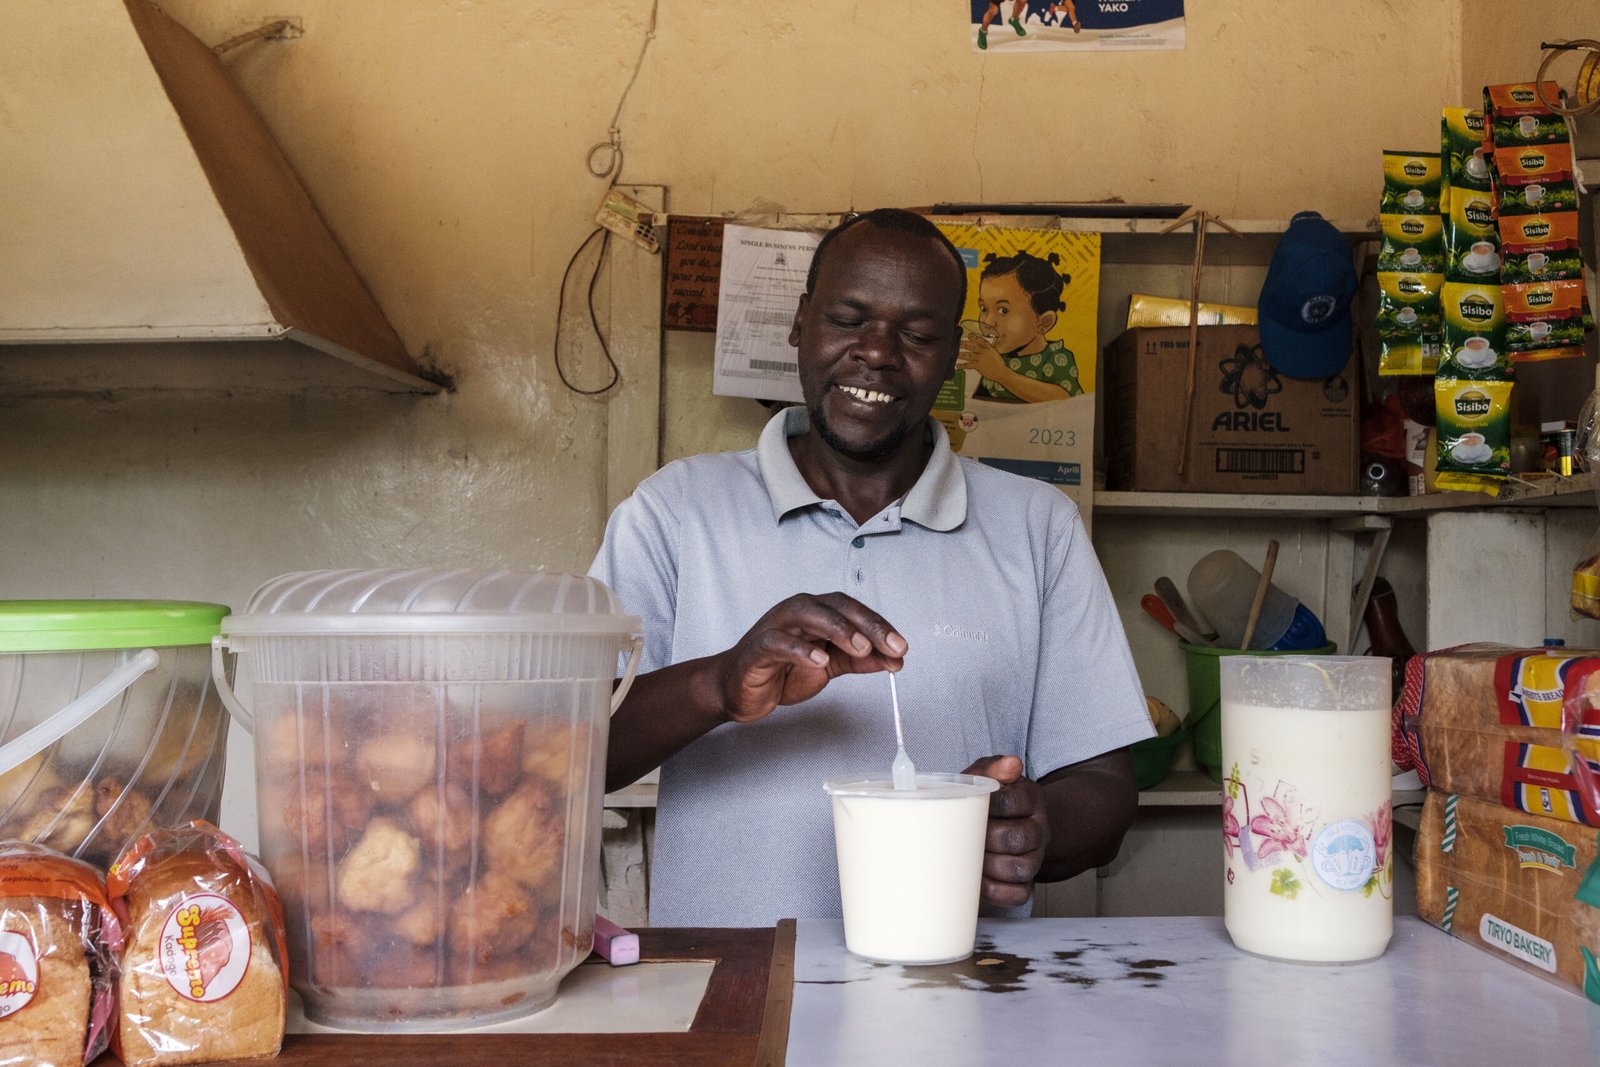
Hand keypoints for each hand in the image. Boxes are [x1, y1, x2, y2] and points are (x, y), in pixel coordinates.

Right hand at [715, 592, 906, 723]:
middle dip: (866, 625)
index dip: (879, 625)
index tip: (901, 647)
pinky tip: (819, 660)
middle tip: (891, 646)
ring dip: (838, 629)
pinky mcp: (757, 648)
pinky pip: (778, 642)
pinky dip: (799, 650)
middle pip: (836, 607)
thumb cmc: (780, 670)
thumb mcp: (828, 666)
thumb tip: (895, 660)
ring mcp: (776, 626)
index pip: (853, 610)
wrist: (738, 689)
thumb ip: (859, 660)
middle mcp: (798, 612)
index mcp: (817, 613)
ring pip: (808, 615)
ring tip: (861, 647)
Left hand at [958, 330, 1007, 380]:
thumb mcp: (993, 353)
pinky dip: (963, 365)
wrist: (1001, 372)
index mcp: (989, 348)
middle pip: (972, 347)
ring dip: (962, 355)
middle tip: (958, 343)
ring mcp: (981, 359)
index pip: (981, 341)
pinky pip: (969, 365)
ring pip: (969, 355)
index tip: (969, 335)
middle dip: (964, 344)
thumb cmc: (997, 363)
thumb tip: (977, 347)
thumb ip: (986, 350)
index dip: (974, 337)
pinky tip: (958, 365)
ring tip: (956, 354)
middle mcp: (985, 352)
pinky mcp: (979, 366)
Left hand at [963, 754, 1049, 908]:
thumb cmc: (990, 799)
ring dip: (991, 867)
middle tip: (965, 836)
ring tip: (971, 859)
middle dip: (986, 839)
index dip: (986, 808)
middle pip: (1018, 837)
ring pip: (1022, 868)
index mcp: (1031, 798)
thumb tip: (1011, 762)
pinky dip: (997, 892)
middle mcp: (1039, 828)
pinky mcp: (1027, 881)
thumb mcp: (987, 776)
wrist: (1004, 822)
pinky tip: (980, 882)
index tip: (967, 809)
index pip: (1010, 802)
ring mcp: (1035, 856)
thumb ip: (993, 768)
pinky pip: (1019, 894)